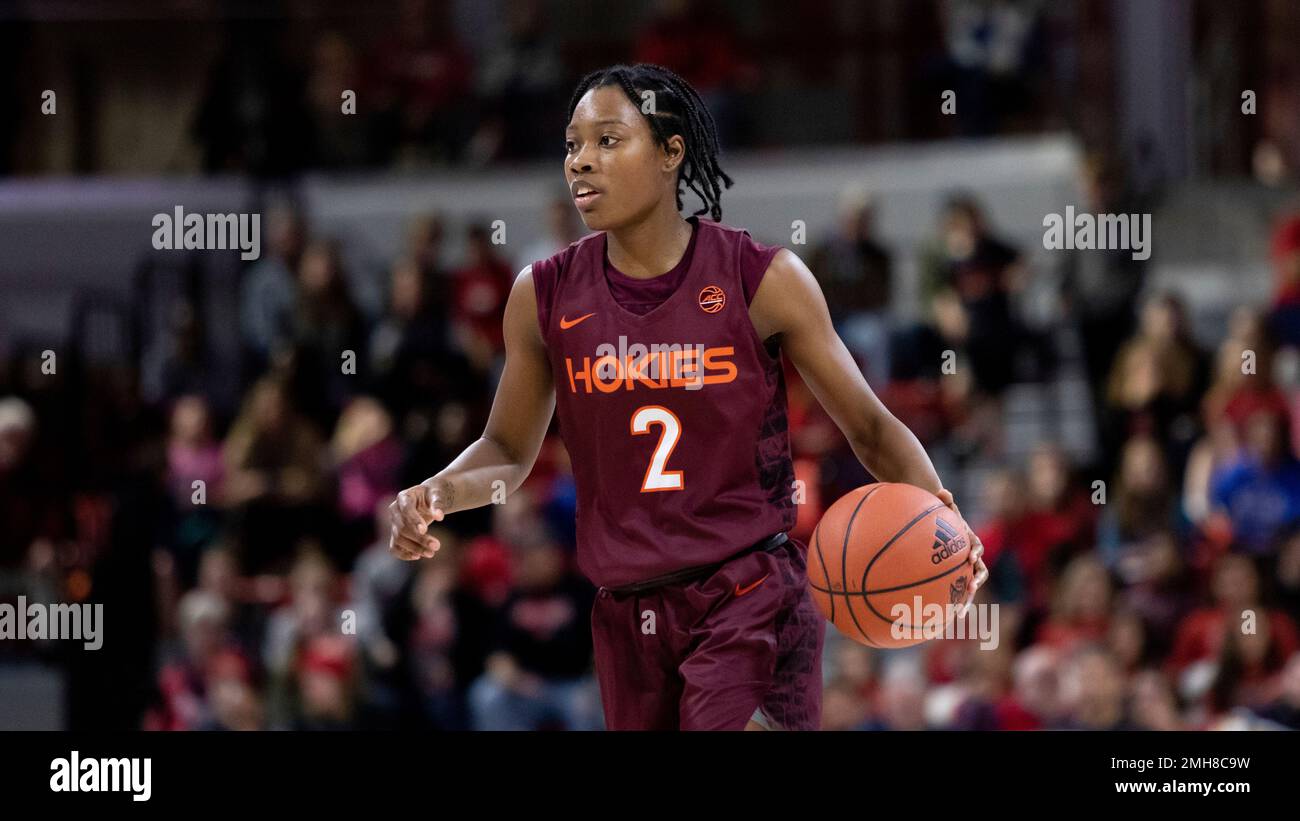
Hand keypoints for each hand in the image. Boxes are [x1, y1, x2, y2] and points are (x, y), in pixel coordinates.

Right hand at [388, 479, 449, 560]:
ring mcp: (393, 523)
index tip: (425, 530)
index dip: (414, 520)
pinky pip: (394, 547)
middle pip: (402, 527)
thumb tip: (439, 516)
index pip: (406, 510)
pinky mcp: (395, 534)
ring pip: (398, 539)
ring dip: (414, 548)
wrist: (428, 498)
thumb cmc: (433, 494)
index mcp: (404, 497)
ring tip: (431, 553)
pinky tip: (418, 556)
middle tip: (437, 546)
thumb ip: (438, 504)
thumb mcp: (438, 495)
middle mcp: (395, 510)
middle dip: (419, 538)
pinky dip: (403, 554)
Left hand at [935, 488, 987, 614]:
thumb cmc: (942, 516)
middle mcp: (971, 559)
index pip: (977, 548)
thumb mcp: (944, 507)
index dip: (976, 553)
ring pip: (968, 588)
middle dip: (975, 582)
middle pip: (978, 573)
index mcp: (970, 543)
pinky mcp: (955, 579)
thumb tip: (943, 490)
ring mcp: (964, 571)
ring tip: (958, 615)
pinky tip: (937, 617)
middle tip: (970, 589)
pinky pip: (952, 592)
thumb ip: (945, 500)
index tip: (971, 559)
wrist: (943, 525)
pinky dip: (948, 603)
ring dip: (966, 601)